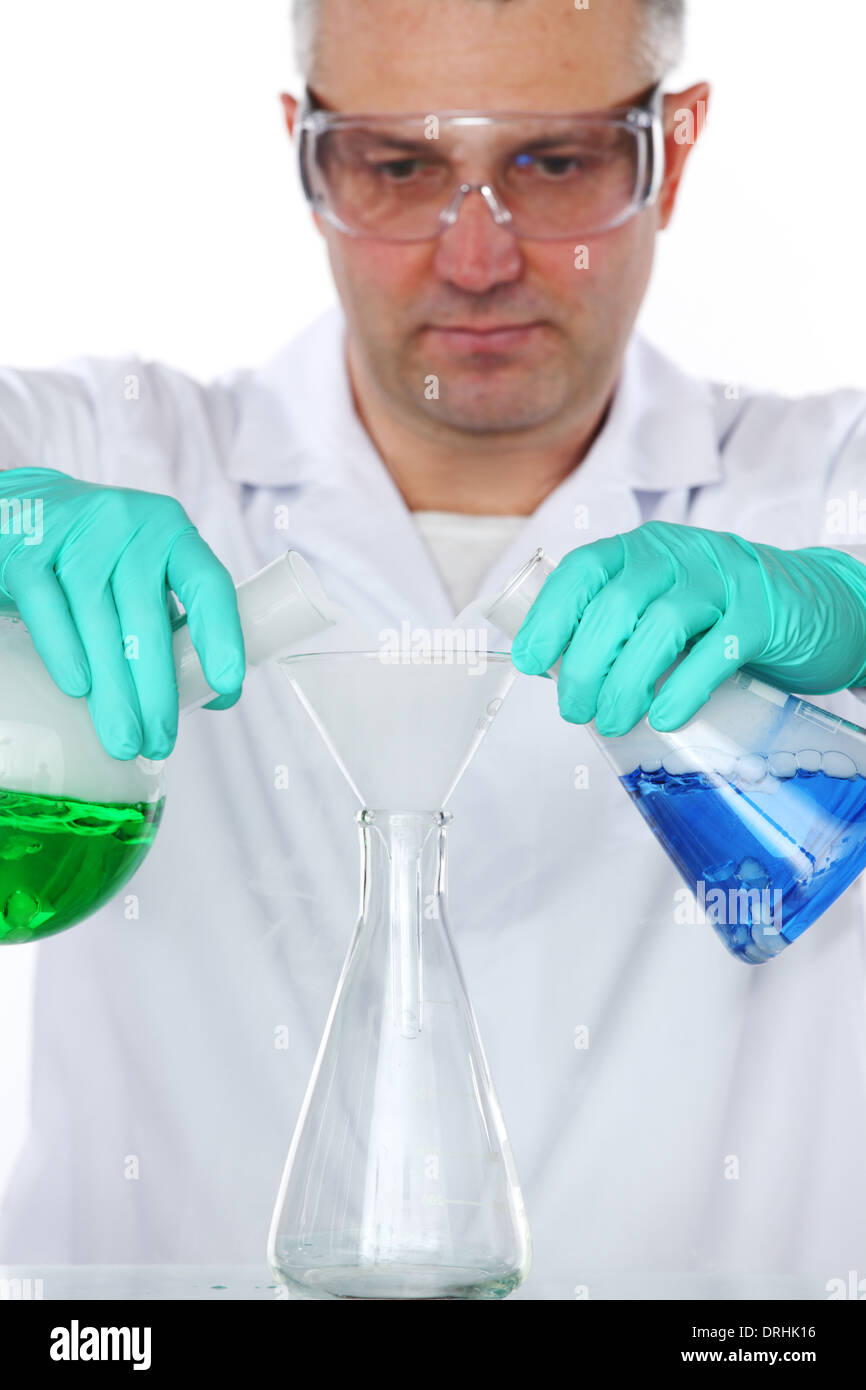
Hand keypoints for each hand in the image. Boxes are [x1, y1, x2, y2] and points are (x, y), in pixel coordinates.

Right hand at [0, 467, 244, 758]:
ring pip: (99, 621)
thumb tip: (217, 697)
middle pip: (146, 617)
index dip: (221, 634)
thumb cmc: (98, 560)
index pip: (207, 583)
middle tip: (159, 742)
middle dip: (156, 689)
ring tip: (123, 740)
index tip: (226, 684)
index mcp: (171, 534)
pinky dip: (64, 651)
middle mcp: (128, 525)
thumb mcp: (144, 579)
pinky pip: (48, 607)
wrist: (22, 513)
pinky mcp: (25, 548)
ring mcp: (76, 533)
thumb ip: (177, 626)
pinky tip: (79, 689)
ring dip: (114, 689)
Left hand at [510, 520, 865, 736]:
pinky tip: (665, 719)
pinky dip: (683, 688)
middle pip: (615, 607)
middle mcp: (678, 555)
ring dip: (626, 682)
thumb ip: (620, 628)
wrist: (819, 606)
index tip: (530, 661)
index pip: (582, 570)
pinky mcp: (762, 615)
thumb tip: (560, 675)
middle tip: (575, 710)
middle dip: (584, 665)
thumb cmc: (724, 615)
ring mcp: (723, 580)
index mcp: (642, 551)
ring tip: (611, 721)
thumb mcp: (665, 605)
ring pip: (660, 627)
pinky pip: (716, 652)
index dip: (550, 616)